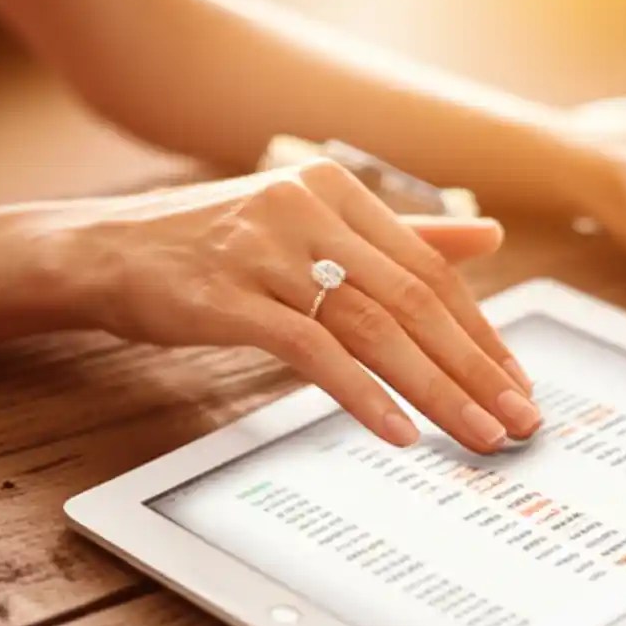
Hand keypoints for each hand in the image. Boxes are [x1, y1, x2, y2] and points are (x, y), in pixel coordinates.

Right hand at [62, 160, 539, 452]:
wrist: (106, 250)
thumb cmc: (214, 244)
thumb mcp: (311, 224)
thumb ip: (404, 233)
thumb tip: (490, 235)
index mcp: (336, 190)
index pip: (430, 269)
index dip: (481, 330)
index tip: (515, 379)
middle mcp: (308, 210)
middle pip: (414, 300)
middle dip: (476, 368)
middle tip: (518, 418)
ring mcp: (268, 252)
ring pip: (374, 328)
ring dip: (436, 390)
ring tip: (479, 434)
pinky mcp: (229, 298)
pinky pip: (313, 351)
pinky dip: (363, 395)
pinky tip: (399, 432)